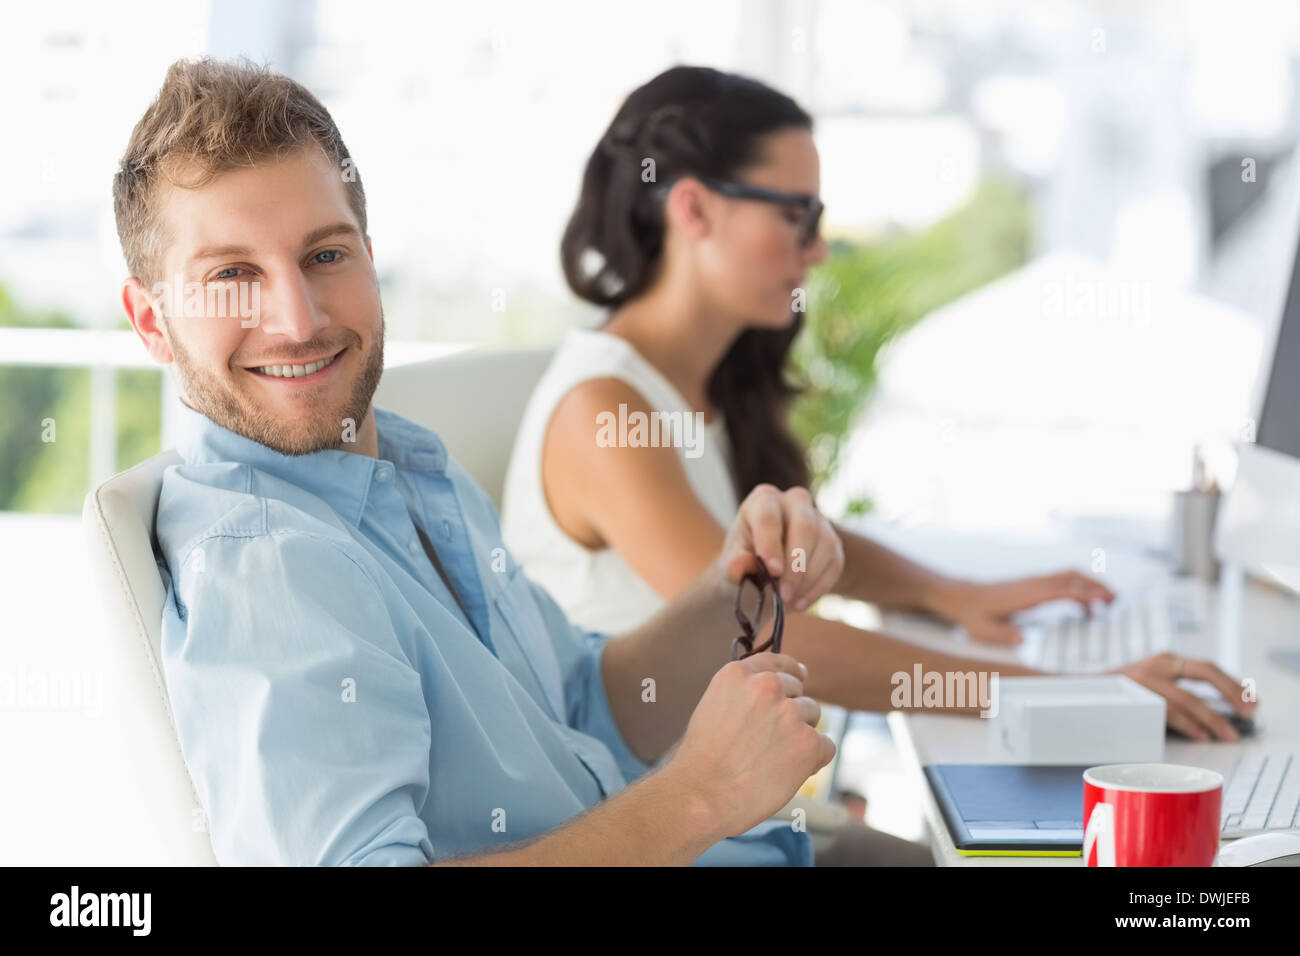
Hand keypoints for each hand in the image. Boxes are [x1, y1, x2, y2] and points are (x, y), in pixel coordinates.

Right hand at [669, 652, 835, 839]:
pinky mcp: (808, 742)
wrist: (702, 794)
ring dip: (799, 735)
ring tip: (771, 760)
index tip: (800, 678)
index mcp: (739, 673)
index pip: (778, 662)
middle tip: (769, 742)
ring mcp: (789, 713)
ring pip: (813, 716)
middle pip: (798, 692)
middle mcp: (767, 685)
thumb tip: (779, 694)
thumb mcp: (714, 707)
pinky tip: (788, 773)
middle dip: (790, 713)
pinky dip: (813, 761)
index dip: (791, 673)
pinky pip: (825, 746)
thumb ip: (744, 694)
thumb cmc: (702, 760)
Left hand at [717, 484, 843, 611]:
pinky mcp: (833, 542)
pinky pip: (835, 564)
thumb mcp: (732, 566)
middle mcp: (794, 502)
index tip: (772, 571)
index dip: (771, 544)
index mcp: (763, 500)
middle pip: (804, 526)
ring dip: (807, 579)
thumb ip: (735, 564)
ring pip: (824, 545)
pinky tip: (799, 603)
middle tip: (783, 595)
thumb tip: (738, 566)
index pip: (768, 517)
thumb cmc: (743, 564)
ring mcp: (818, 520)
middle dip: (796, 565)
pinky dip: (818, 588)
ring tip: (787, 601)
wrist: (762, 575)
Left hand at [939, 571, 1115, 644]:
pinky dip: (1079, 588)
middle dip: (1097, 584)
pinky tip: (1084, 607)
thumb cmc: (974, 614)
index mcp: (1026, 594)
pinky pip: (1062, 581)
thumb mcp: (985, 630)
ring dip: (1091, 584)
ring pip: (1069, 575)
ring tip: (1109, 601)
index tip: (1104, 601)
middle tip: (1117, 600)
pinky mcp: (1033, 584)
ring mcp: (1034, 581)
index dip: (1084, 595)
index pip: (1061, 591)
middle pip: (1072, 576)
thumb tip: (1022, 640)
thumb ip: (1004, 635)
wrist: (962, 597)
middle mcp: (1033, 584)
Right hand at [1114, 652, 1257, 741]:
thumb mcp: (1151, 685)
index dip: (1233, 685)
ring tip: (1228, 734)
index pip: (1208, 668)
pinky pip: (1169, 712)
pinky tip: (1201, 734)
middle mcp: (1158, 664)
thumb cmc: (1119, 695)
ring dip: (1213, 719)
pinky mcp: (1134, 696)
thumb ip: (1178, 692)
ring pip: (1189, 698)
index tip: (1252, 703)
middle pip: (1205, 672)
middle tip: (1248, 714)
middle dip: (1232, 694)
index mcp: (1166, 660)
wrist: (1080, 693)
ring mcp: (1146, 679)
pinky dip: (1189, 725)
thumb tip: (1217, 714)